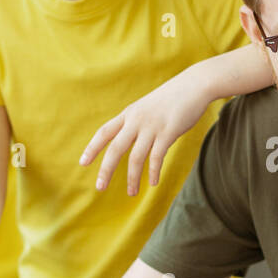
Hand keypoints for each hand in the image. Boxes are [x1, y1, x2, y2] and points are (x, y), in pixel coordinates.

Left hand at [79, 72, 204, 195]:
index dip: (92, 148)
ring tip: (131, 192)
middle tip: (99, 187)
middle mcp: (136, 120)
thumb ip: (137, 121)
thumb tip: (132, 139)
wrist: (195, 84)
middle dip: (106, 170)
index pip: (104, 132)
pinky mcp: (168, 132)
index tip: (82, 163)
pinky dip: (153, 171)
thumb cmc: (173, 97)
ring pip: (136, 157)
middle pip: (115, 149)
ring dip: (132, 178)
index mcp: (129, 114)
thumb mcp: (148, 106)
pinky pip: (157, 157)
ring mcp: (152, 126)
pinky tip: (153, 182)